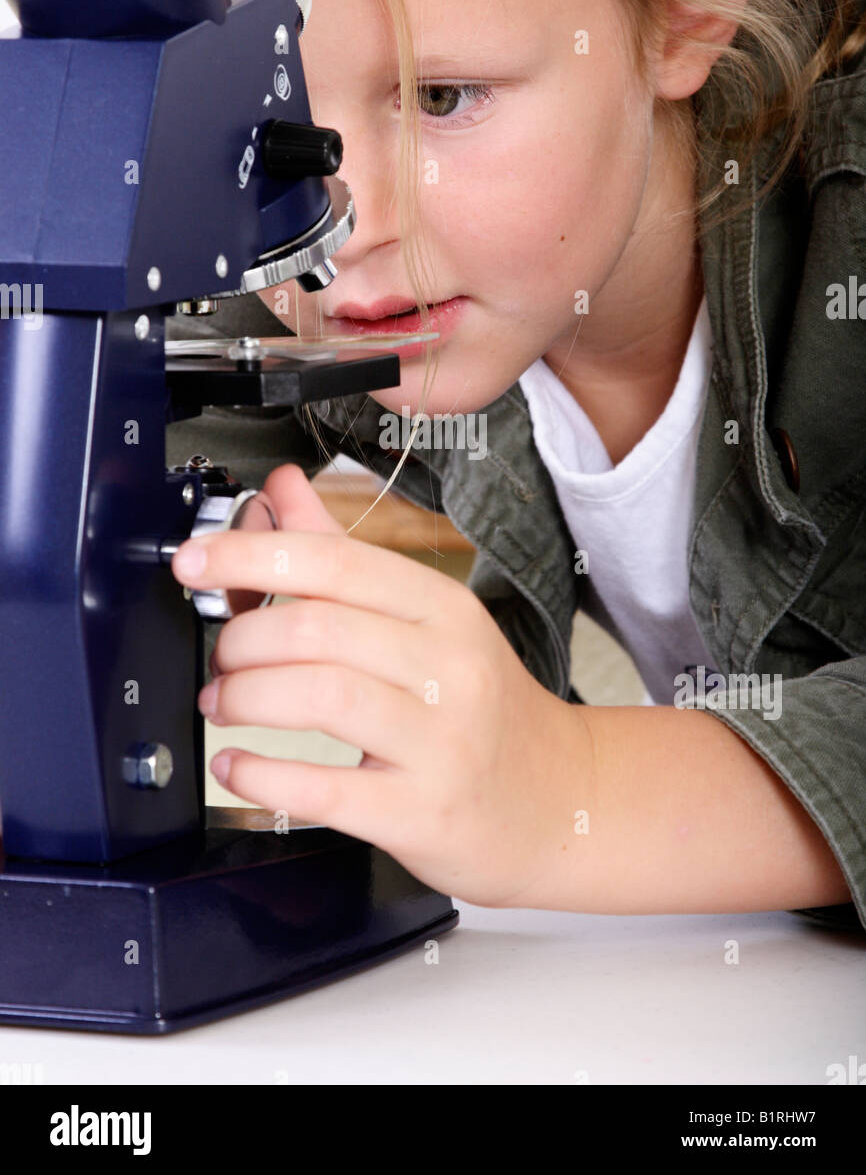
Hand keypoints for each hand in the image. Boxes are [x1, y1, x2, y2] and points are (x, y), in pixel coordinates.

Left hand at [171, 464, 583, 907]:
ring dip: (244, 697)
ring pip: (319, 696)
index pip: (335, 561)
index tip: (193, 560)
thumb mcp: (426, 622)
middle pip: (317, 627)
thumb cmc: (483, 708)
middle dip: (241, 640)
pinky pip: (325, 789)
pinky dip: (261, 775)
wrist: (559, 801)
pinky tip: (236, 767)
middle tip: (221, 658)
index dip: (251, 553)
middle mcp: (449, 668)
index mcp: (444, 609)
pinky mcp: (422, 811)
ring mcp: (440, 742)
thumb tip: (279, 491)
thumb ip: (341, 555)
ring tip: (223, 704)